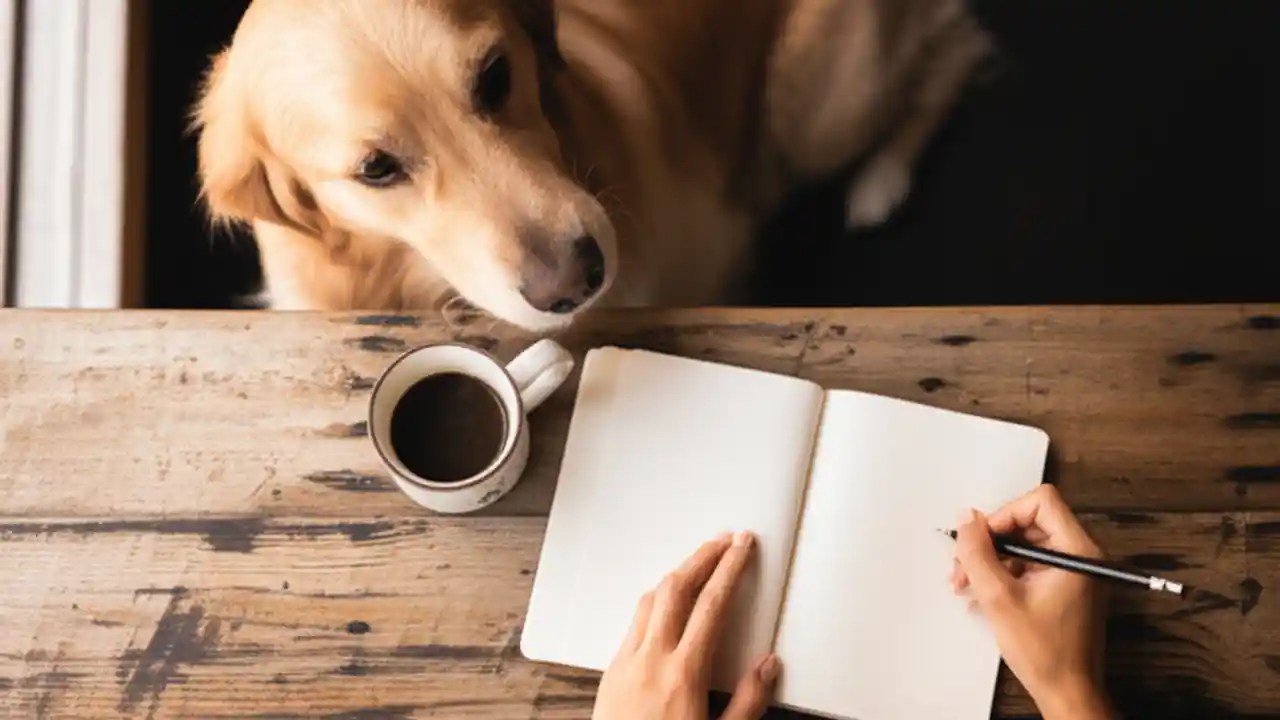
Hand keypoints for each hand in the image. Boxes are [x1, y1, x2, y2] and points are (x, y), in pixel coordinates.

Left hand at [593, 532, 779, 719]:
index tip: (743, 546)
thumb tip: (768, 665)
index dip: (730, 568)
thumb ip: (748, 701)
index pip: (712, 604)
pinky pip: (633, 623)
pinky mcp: (610, 674)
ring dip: (676, 575)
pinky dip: (655, 602)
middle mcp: (650, 660)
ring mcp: (625, 664)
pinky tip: (665, 606)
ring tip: (698, 564)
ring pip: (649, 600)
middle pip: (676, 587)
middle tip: (724, 541)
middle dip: (702, 556)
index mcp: (683, 674)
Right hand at [950, 486, 1114, 719]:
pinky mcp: (1064, 586)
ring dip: (992, 559)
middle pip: (1029, 522)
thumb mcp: (1000, 598)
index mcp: (1077, 552)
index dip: (1005, 515)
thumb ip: (978, 553)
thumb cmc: (1046, 654)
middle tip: (964, 563)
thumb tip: (966, 519)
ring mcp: (1073, 572)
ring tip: (966, 582)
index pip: (1040, 502)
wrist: (1067, 693)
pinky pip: (1029, 564)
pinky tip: (982, 592)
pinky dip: (1004, 573)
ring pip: (1025, 544)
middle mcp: (1081, 556)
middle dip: (992, 541)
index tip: (982, 539)